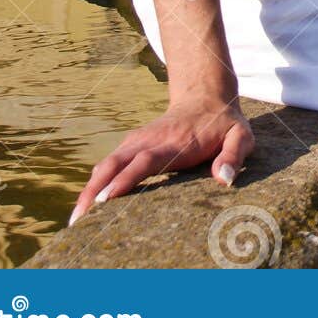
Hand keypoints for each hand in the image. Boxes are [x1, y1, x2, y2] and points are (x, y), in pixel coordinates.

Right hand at [67, 94, 254, 224]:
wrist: (206, 97)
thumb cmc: (224, 124)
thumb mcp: (241, 135)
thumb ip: (234, 155)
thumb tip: (223, 180)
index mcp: (173, 142)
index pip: (144, 161)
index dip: (124, 179)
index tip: (105, 199)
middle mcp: (148, 140)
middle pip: (115, 163)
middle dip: (95, 189)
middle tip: (78, 219)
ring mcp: (137, 141)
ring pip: (106, 164)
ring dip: (89, 189)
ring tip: (76, 220)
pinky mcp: (132, 146)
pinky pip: (109, 165)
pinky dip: (95, 184)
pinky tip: (86, 207)